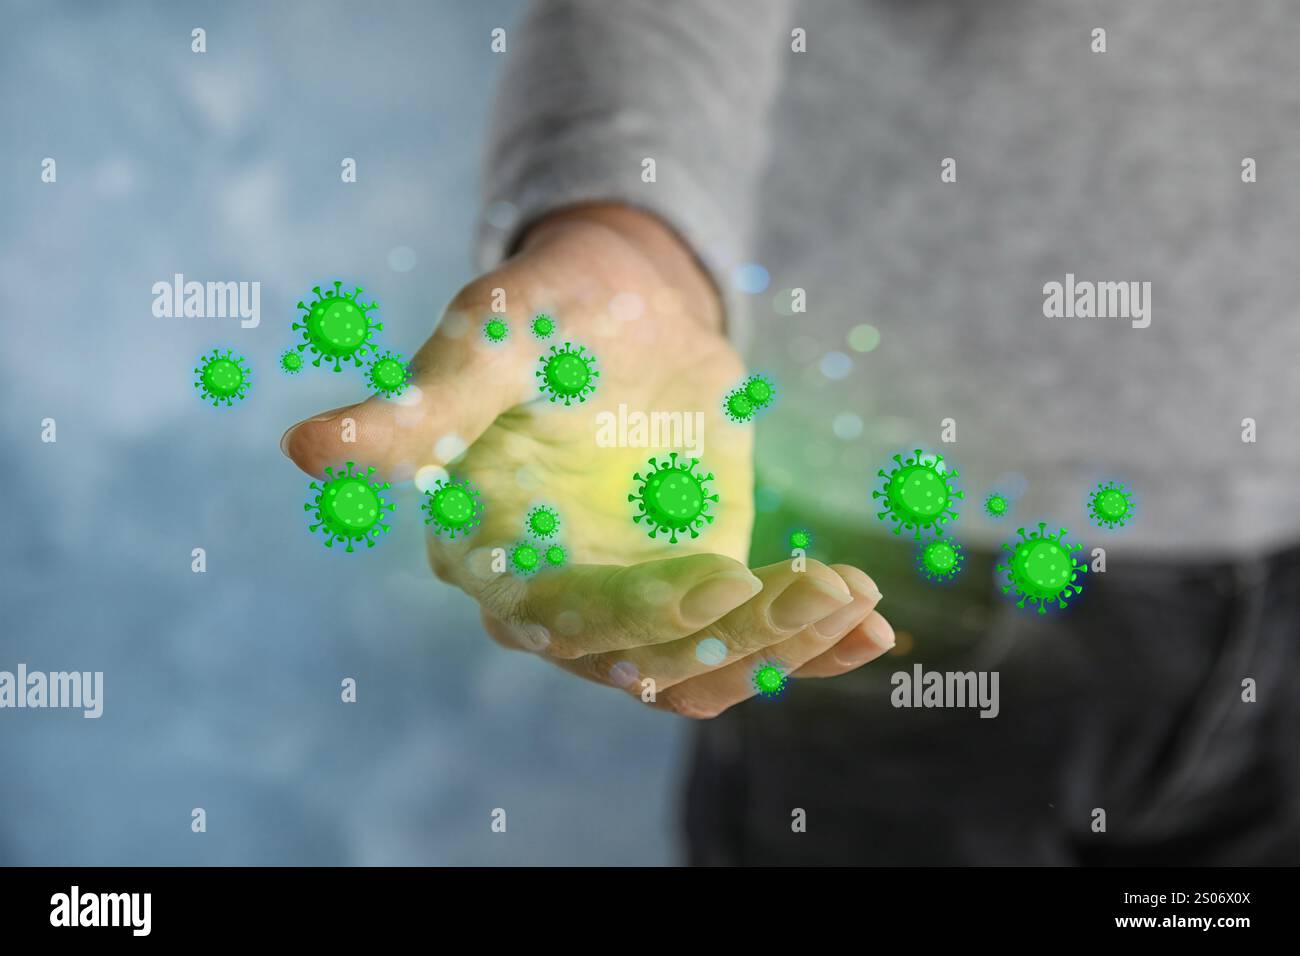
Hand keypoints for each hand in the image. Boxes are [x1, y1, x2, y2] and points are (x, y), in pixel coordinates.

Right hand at [281, 204, 894, 715]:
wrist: (629, 302)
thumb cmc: (548, 307)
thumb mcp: (491, 338)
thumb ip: (422, 405)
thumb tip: (305, 451)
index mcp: (489, 552)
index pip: (555, 619)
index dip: (634, 616)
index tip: (720, 582)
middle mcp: (555, 596)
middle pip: (643, 664)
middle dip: (738, 640)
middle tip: (824, 590)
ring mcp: (633, 599)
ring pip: (704, 670)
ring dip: (784, 649)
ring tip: (852, 601)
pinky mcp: (698, 583)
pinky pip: (751, 642)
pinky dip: (810, 643)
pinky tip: (872, 624)